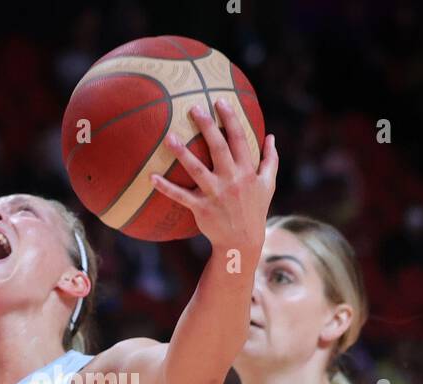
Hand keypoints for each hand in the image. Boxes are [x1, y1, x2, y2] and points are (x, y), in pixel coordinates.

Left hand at [150, 98, 277, 250]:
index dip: (231, 119)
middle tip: (194, 108)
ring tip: (169, 136)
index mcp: (247, 171)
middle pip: (218, 148)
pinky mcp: (201, 209)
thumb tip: (271, 137)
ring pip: (197, 169)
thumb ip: (271, 159)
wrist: (243, 243)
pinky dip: (166, 187)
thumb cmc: (254, 210)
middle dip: (207, 126)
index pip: (239, 139)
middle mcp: (232, 180)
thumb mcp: (268, 185)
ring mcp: (215, 194)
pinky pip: (180, 196)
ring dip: (182, 153)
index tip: (220, 101)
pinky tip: (151, 177)